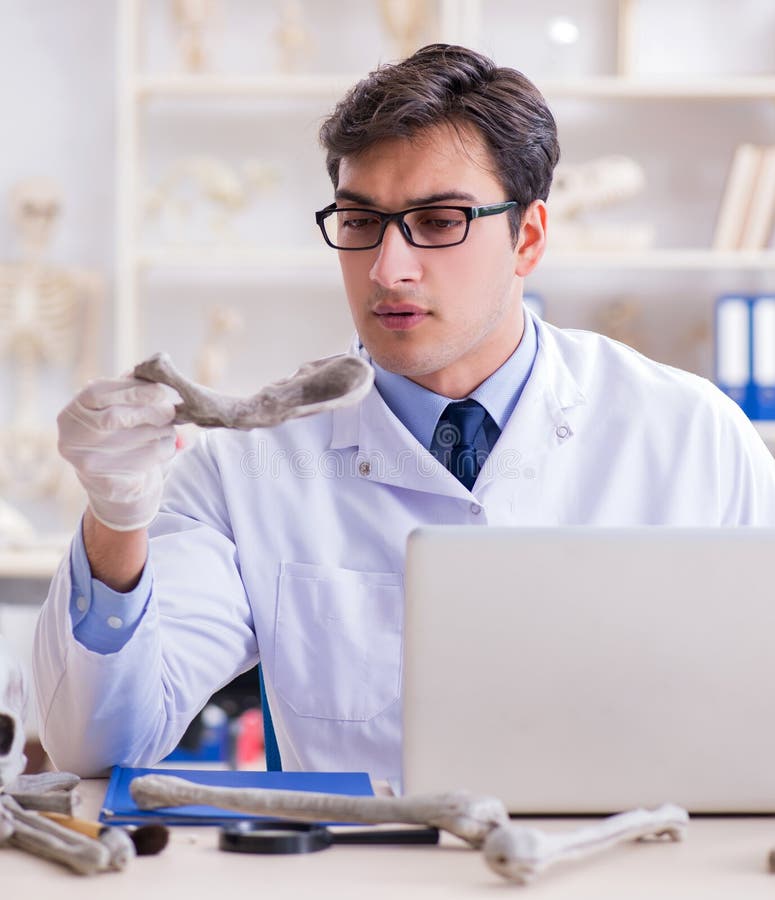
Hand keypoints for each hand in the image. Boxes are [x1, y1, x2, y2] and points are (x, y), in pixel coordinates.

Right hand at [57, 376, 177, 531]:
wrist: (114, 481)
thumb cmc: (117, 435)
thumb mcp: (116, 409)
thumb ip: (129, 390)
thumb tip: (154, 369)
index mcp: (72, 413)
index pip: (98, 392)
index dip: (133, 390)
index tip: (161, 391)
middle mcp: (72, 437)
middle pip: (115, 417)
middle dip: (149, 411)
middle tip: (170, 410)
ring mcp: (86, 462)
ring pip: (133, 439)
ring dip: (161, 431)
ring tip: (170, 428)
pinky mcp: (107, 483)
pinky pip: (144, 462)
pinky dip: (163, 450)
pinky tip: (168, 446)